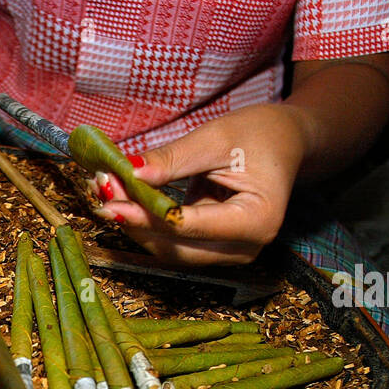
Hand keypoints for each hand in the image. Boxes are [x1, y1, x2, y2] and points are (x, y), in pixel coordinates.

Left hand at [91, 104, 312, 264]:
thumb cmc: (260, 135)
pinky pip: (174, 243)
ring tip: (107, 192)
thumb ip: (172, 160)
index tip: (110, 198)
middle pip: (176, 247)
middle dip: (135, 221)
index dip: (145, 215)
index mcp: (258, 220)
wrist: (286, 142)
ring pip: (171, 251)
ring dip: (136, 225)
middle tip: (102, 190)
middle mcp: (246, 247)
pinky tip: (124, 201)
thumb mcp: (216, 138)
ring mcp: (231, 254)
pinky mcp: (216, 250)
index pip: (189, 227)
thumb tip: (128, 174)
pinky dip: (148, 224)